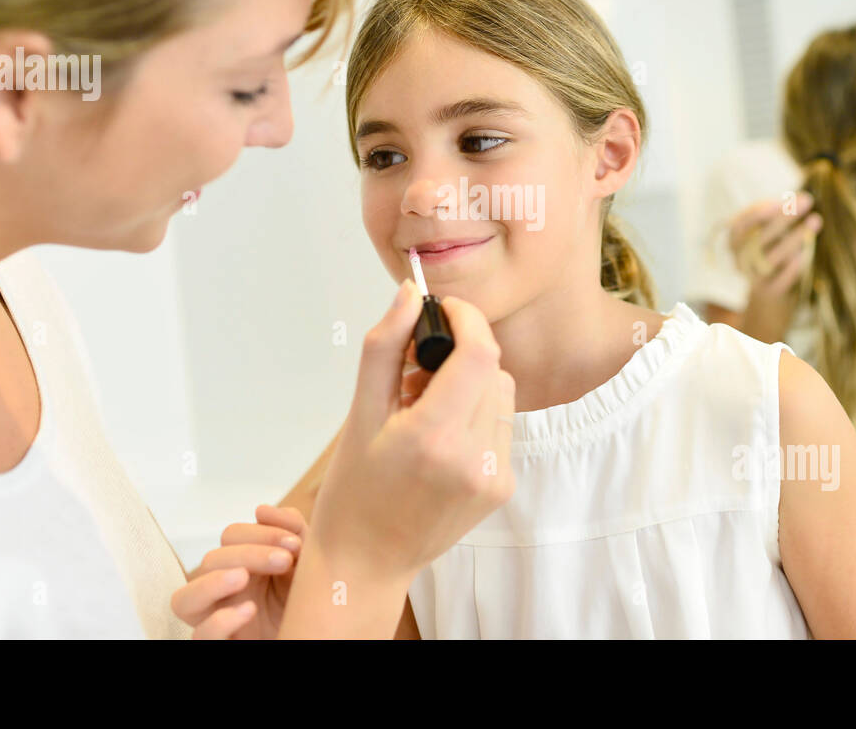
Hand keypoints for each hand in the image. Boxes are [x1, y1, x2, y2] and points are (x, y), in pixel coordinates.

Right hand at [171, 505, 305, 638]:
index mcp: (241, 564)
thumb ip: (292, 530)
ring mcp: (216, 619)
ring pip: (184, 599)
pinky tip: (249, 610)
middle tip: (285, 561)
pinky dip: (219, 621)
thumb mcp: (307, 561)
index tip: (295, 543)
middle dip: (249, 553)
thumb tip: (261, 509)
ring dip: (213, 582)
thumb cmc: (308, 599)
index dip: (261, 533)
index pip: (232, 536)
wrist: (319, 634)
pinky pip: (201, 637)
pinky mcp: (222, 644)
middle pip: (211, 560)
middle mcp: (222, 591)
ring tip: (244, 577)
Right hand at [307, 280, 515, 588]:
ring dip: (470, 385)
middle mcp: (473, 459)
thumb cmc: (353, 490)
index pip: (479, 352)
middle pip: (492, 368)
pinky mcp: (502, 488)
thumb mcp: (359, 412)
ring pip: (502, 394)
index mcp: (433, 437)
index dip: (466, 318)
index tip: (443, 310)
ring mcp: (493, 477)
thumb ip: (386, 346)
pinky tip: (441, 437)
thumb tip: (411, 293)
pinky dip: (476, 416)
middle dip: (459, 353)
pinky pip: (502, 426)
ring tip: (425, 408)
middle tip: (415, 372)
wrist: (365, 561)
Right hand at [729, 191, 822, 295]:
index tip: (781, 200)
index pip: (742, 225)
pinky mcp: (769, 293)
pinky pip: (780, 281)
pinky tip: (804, 253)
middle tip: (807, 200)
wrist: (766, 301)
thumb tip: (802, 198)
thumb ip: (777, 216)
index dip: (759, 212)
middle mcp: (741, 260)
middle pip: (760, 237)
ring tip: (815, 220)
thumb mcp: (768, 233)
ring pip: (771, 258)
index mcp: (735, 243)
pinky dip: (791, 268)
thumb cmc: (770, 254)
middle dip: (784, 217)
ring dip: (794, 237)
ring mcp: (754, 278)